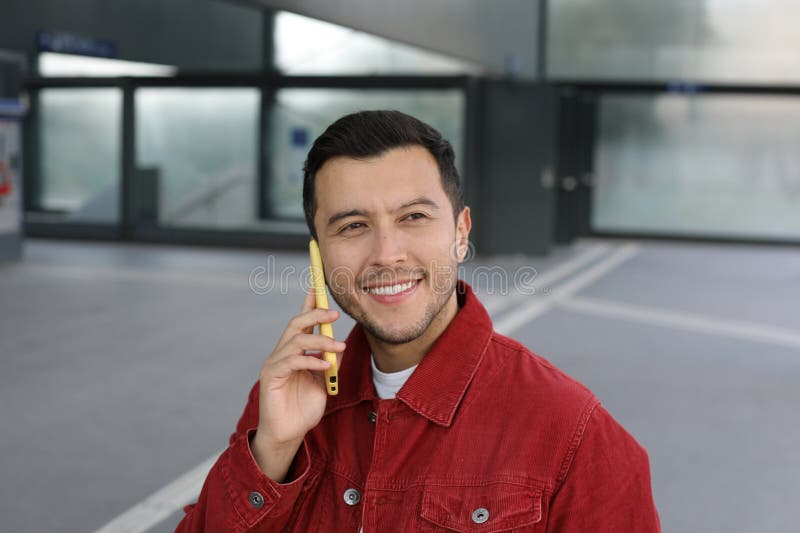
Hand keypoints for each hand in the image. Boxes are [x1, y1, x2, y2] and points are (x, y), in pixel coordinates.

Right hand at [251, 289, 344, 479]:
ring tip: (338, 348)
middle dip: (315, 314)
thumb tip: (337, 347)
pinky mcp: (271, 377)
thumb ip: (328, 363)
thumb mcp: (323, 382)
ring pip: (297, 341)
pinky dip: (311, 360)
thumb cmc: (304, 409)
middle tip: (334, 314)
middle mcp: (282, 353)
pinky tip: (325, 365)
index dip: (308, 303)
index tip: (316, 285)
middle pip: (296, 324)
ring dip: (320, 342)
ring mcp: (275, 364)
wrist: (289, 434)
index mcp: (295, 352)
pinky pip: (293, 361)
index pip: (301, 322)